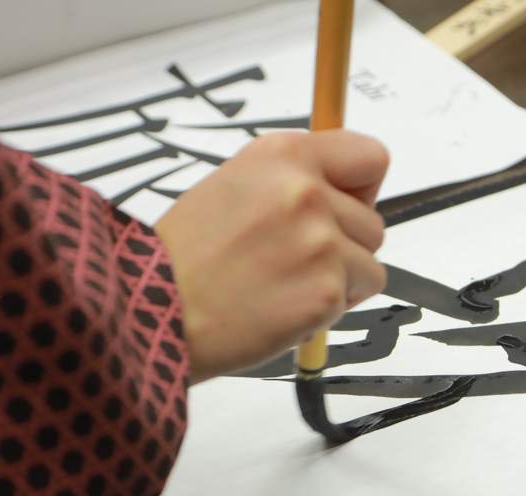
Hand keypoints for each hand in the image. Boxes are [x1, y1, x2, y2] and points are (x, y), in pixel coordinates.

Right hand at [155, 130, 389, 382]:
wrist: (153, 309)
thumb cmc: (186, 256)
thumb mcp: (234, 185)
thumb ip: (293, 181)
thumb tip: (349, 191)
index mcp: (282, 155)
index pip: (370, 156)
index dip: (361, 188)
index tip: (341, 206)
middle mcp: (305, 190)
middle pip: (373, 221)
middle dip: (345, 246)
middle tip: (291, 261)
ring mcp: (319, 242)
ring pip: (369, 265)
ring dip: (338, 282)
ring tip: (283, 286)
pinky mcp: (325, 290)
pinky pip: (353, 300)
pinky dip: (325, 311)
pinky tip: (280, 308)